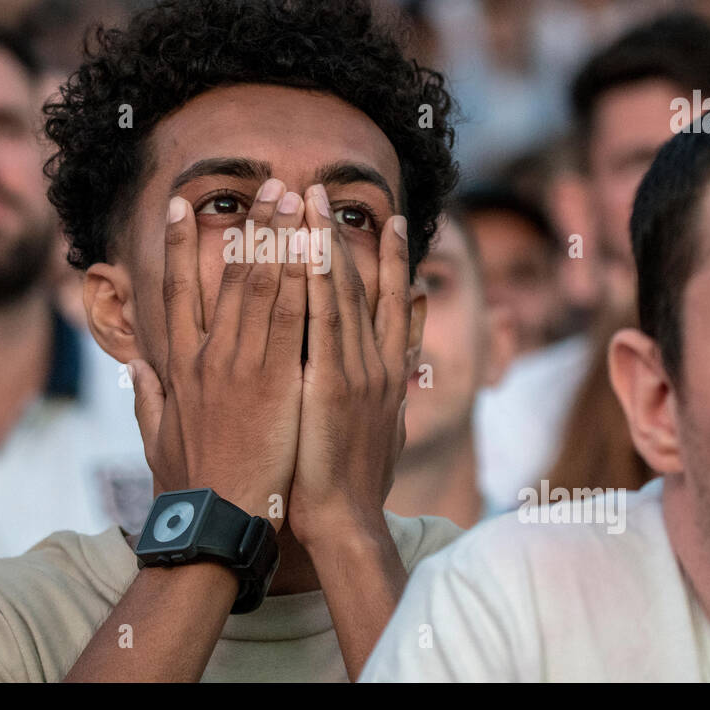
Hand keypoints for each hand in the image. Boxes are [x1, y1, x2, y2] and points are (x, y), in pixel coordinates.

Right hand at [127, 180, 308, 527]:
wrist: (220, 520)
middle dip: (252, 225)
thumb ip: (147, 396)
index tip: (183, 206)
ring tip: (296, 197)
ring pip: (262, 286)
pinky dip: (302, 279)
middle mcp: (208, 355)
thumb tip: (136, 366)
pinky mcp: (275, 380)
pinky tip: (316, 248)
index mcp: (179, 366)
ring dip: (280, 237)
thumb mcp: (157, 437)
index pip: (176, 291)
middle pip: (229, 275)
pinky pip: (292, 317)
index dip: (180, 246)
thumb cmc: (193, 484)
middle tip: (271, 184)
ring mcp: (241, 364)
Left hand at [285, 182, 414, 545]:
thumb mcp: (387, 426)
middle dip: (342, 234)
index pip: (390, 301)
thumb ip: (396, 387)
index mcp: (388, 371)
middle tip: (326, 190)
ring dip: (324, 241)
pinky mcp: (332, 381)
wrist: (345, 518)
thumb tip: (407, 366)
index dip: (393, 258)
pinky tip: (302, 246)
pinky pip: (320, 318)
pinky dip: (314, 279)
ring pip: (340, 291)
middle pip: (362, 284)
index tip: (393, 221)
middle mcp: (377, 361)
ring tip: (309, 198)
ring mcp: (357, 368)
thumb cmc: (355, 480)